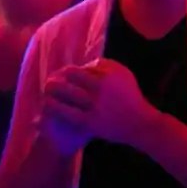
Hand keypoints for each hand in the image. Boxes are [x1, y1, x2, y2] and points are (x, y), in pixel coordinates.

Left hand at [38, 59, 160, 155]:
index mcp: (108, 74)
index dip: (66, 72)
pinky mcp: (92, 122)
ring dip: (54, 91)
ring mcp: (96, 105)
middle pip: (72, 78)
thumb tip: (83, 64)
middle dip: (57, 78)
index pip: (80, 70)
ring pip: (69, 94)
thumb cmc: (130, 96)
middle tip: (48, 81)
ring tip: (46, 91)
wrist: (141, 123)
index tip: (60, 75)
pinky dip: (56, 109)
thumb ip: (104, 64)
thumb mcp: (123, 73)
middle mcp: (102, 88)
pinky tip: (48, 106)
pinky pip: (69, 113)